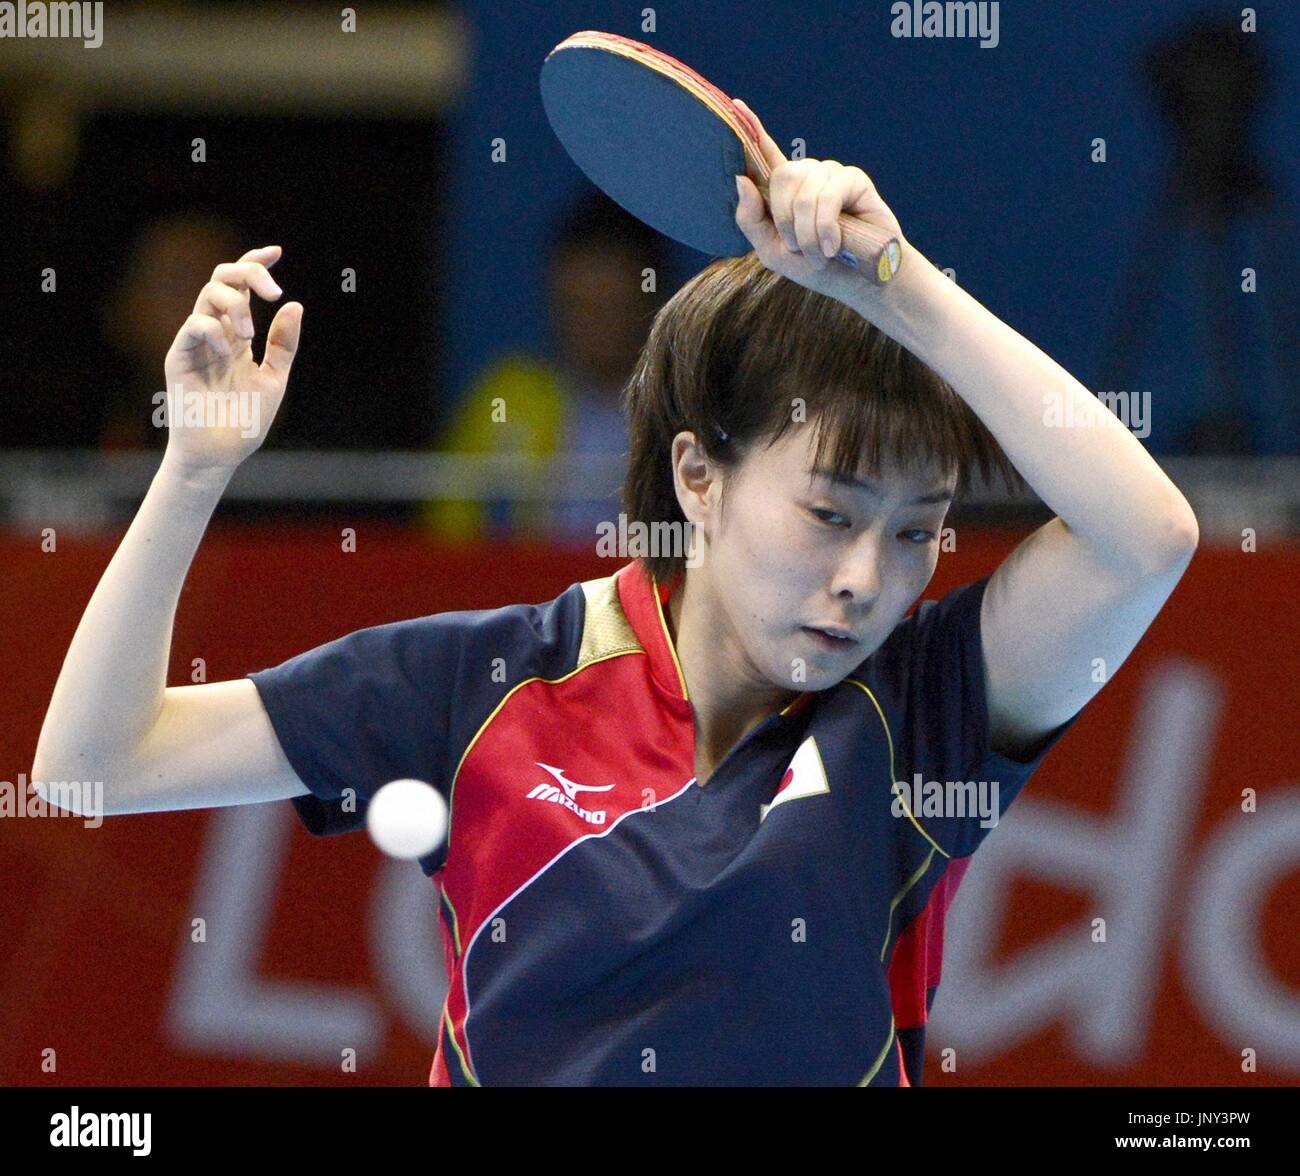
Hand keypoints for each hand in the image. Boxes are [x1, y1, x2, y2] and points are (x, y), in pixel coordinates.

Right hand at [161, 245, 301, 474]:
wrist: (220, 454)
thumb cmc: (245, 421)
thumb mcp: (274, 379)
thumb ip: (283, 345)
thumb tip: (294, 305)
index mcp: (238, 336)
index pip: (243, 288)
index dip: (256, 264)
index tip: (277, 252)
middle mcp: (216, 333)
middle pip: (223, 279)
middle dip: (249, 272)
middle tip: (272, 292)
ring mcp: (196, 342)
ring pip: (210, 295)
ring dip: (236, 305)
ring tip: (250, 335)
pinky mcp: (179, 356)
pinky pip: (194, 324)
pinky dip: (215, 329)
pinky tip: (227, 351)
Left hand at [732, 99, 905, 304]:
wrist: (860, 281)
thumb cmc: (816, 266)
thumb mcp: (772, 251)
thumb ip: (751, 219)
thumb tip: (740, 180)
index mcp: (785, 191)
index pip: (764, 155)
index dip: (751, 130)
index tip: (736, 105)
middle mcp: (807, 176)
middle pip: (782, 177)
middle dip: (786, 220)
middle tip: (799, 248)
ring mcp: (830, 174)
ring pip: (804, 192)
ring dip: (808, 232)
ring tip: (821, 254)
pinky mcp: (853, 179)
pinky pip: (828, 195)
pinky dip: (826, 227)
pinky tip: (834, 246)